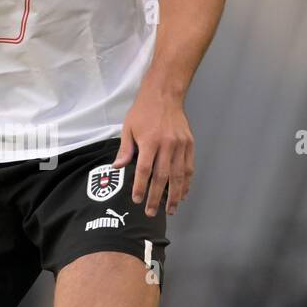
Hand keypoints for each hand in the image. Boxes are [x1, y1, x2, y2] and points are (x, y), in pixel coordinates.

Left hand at [112, 88, 193, 216]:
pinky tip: (182, 194)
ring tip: (170, 209)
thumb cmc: (143, 111)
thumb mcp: (128, 128)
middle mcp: (167, 144)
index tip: (136, 199)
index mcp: (150, 141)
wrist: (165, 94)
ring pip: (179, 175)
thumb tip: (117, 168)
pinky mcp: (189, 144)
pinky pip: (189, 167)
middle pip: (162, 177)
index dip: (140, 186)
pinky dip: (186, 183)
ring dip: (174, 195)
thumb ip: (125, 149)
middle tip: (151, 212)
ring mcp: (180, 145)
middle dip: (156, 197)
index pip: (144, 170)